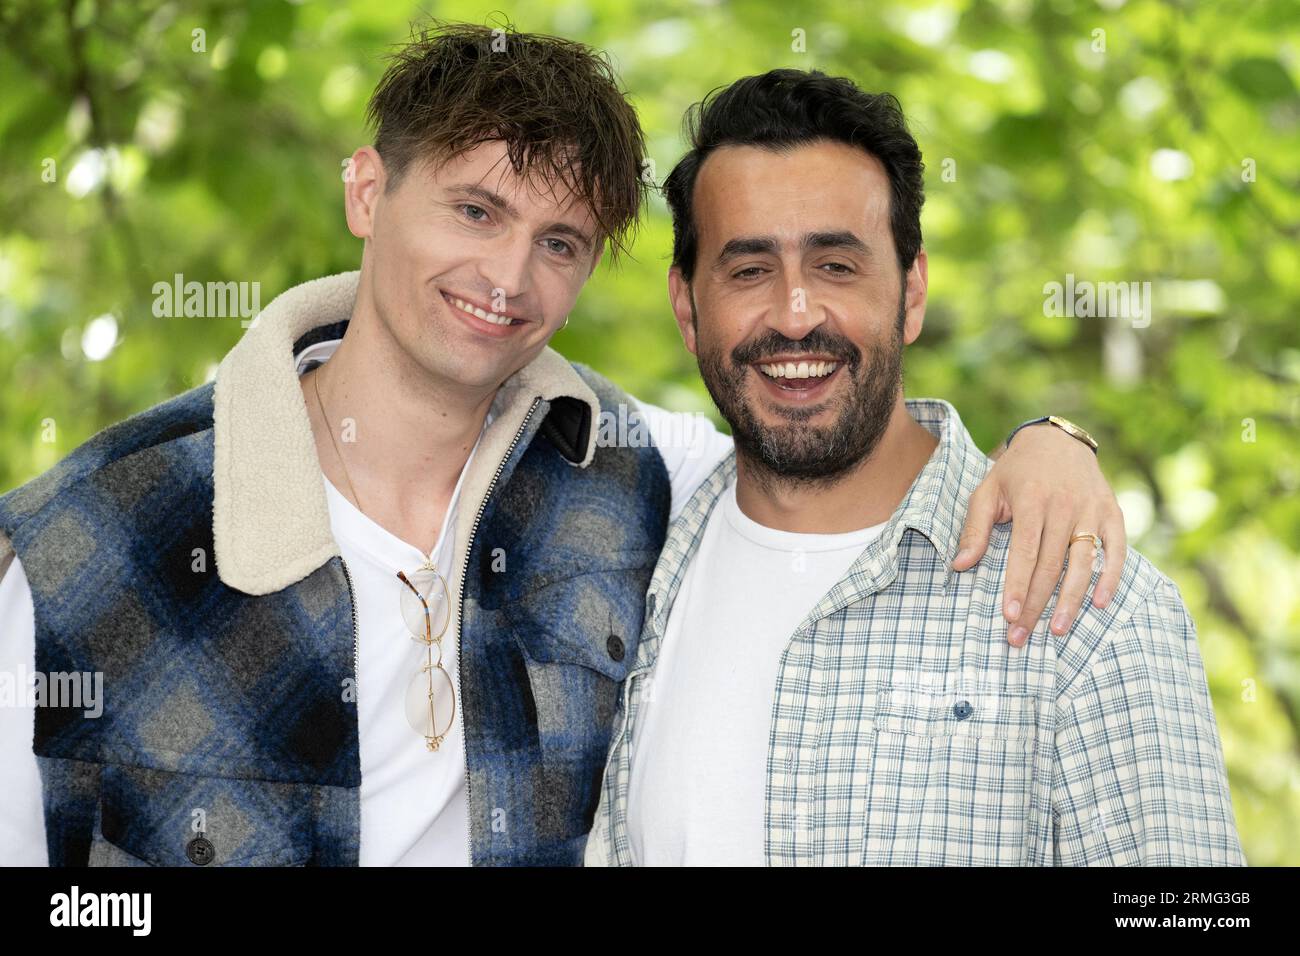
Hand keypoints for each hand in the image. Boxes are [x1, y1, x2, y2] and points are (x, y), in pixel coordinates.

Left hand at [951, 422, 1126, 646]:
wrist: (1056, 440)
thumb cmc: (1015, 472)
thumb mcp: (986, 491)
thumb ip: (974, 528)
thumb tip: (959, 565)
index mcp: (1030, 500)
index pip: (1024, 553)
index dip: (1017, 586)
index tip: (1008, 616)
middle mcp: (1063, 506)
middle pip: (1051, 565)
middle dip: (1036, 604)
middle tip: (1022, 636)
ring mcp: (1091, 510)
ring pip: (1083, 563)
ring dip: (1071, 600)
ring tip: (1059, 630)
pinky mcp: (1111, 513)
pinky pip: (1116, 550)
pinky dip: (1110, 577)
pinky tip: (1098, 603)